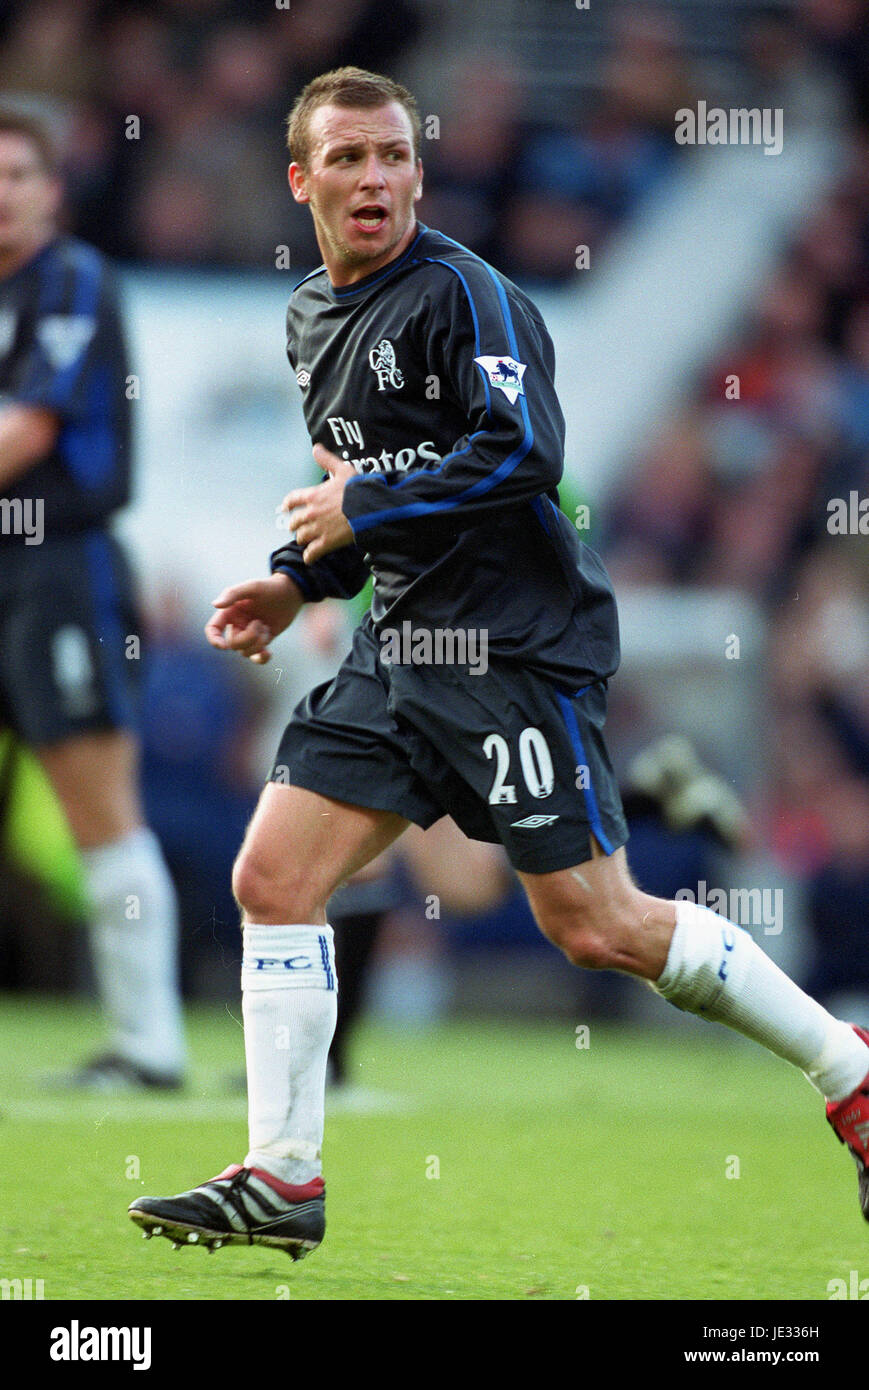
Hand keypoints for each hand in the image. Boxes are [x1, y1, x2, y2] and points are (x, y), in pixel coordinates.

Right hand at [205, 572, 302, 664]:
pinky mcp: (263, 640)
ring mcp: (250, 634)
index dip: (214, 639)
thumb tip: (215, 604)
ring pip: (245, 652)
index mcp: (230, 612)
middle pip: (233, 644)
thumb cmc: (270, 588)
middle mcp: (237, 624)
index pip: (213, 629)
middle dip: (248, 637)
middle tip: (260, 623)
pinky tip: (268, 653)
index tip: (223, 646)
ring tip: (267, 627)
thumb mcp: (252, 587)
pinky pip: (256, 657)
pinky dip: (261, 659)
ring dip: (258, 643)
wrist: (291, 593)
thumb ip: (233, 594)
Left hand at [281, 444, 355, 562]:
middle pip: (294, 522)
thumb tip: (315, 448)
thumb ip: (327, 460)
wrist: (368, 509)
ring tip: (307, 540)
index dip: (287, 504)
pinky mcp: (326, 543)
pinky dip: (309, 556)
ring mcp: (318, 529)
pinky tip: (311, 557)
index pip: (292, 500)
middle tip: (297, 527)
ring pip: (301, 537)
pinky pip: (311, 553)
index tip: (285, 508)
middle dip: (295, 524)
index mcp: (313, 496)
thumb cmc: (357, 490)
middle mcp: (311, 513)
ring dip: (303, 539)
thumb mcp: (342, 469)